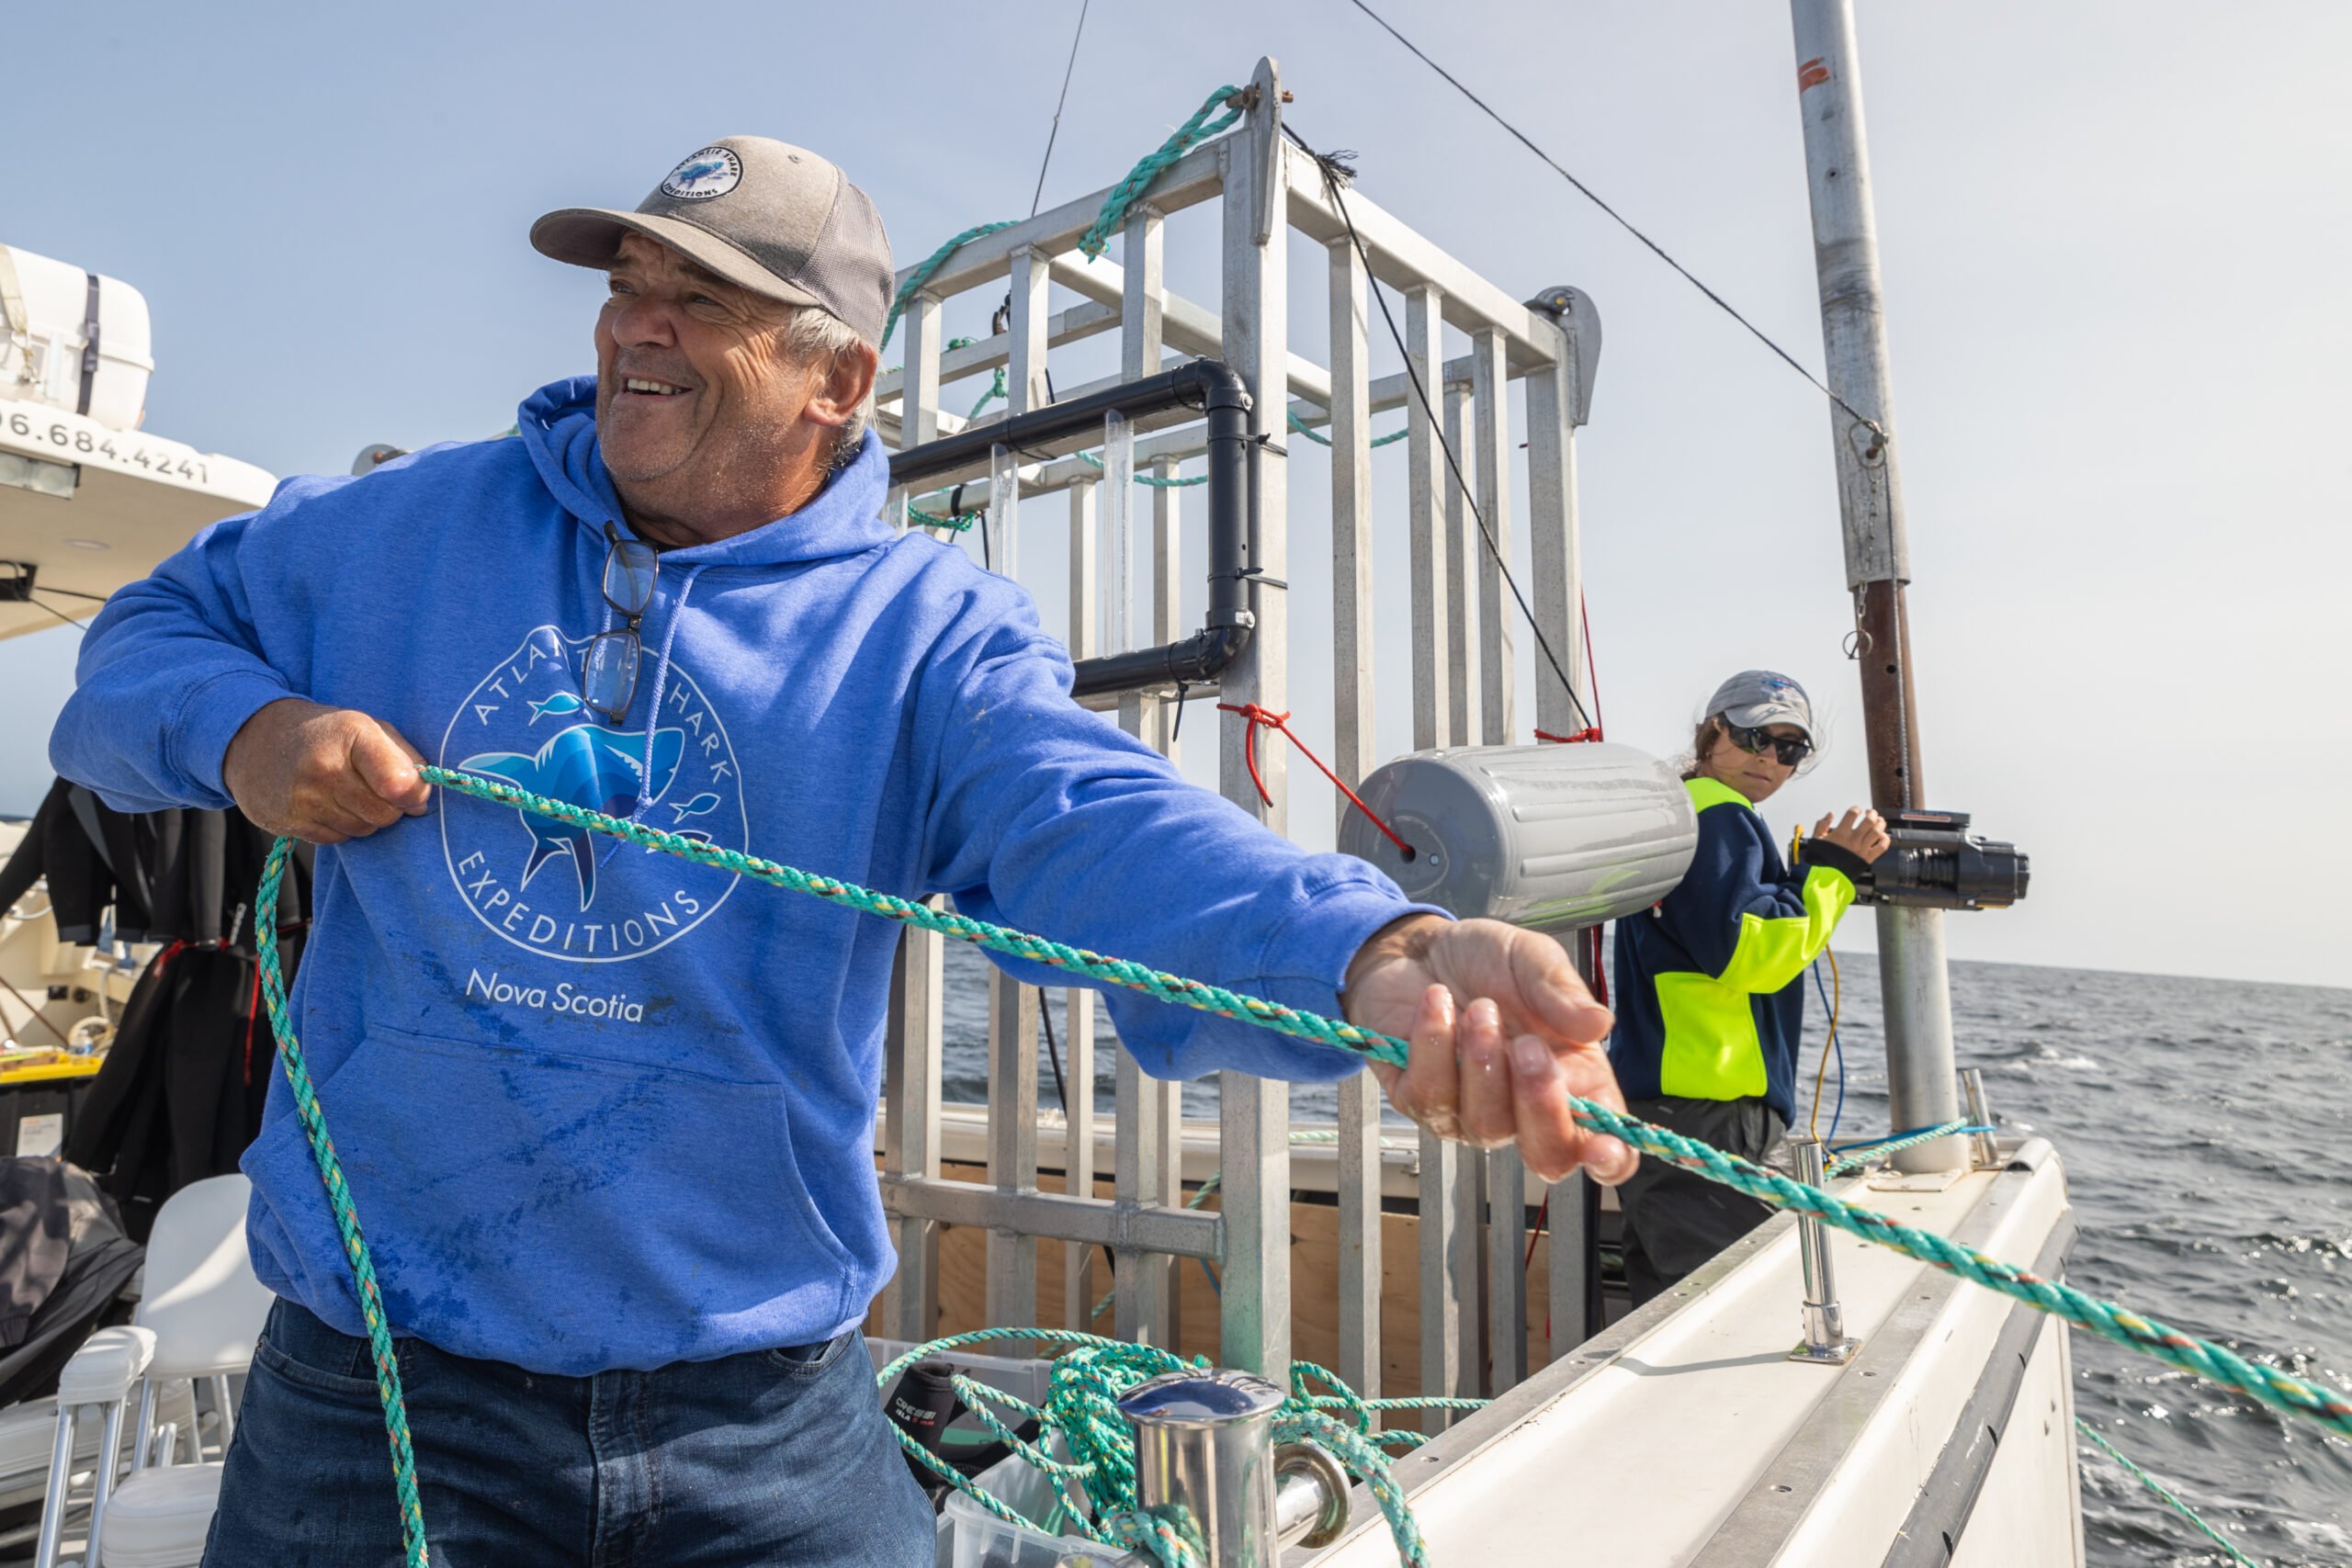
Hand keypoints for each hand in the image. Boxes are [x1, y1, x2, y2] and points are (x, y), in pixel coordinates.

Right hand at [222, 698, 431, 843]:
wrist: (253, 736)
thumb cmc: (324, 733)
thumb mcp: (368, 727)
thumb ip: (405, 758)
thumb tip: (421, 799)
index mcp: (351, 735)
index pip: (398, 783)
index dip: (414, 793)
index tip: (411, 791)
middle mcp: (323, 768)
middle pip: (385, 814)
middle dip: (390, 806)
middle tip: (376, 789)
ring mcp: (301, 798)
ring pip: (363, 829)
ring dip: (366, 817)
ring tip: (348, 792)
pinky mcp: (287, 822)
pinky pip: (337, 839)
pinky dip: (341, 827)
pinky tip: (327, 803)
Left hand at [1341, 914, 1637, 1184]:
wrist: (1420, 947)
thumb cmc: (1487, 962)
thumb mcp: (1532, 960)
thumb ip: (1563, 993)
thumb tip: (1598, 1025)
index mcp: (1575, 1080)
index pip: (1602, 1144)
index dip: (1610, 1158)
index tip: (1602, 1147)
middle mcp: (1524, 1109)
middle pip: (1547, 1155)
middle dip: (1541, 1105)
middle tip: (1528, 1046)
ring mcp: (1469, 1113)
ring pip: (1485, 1125)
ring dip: (1483, 1062)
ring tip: (1479, 1008)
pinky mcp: (1419, 1100)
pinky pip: (1429, 1096)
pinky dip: (1435, 1043)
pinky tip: (1437, 1004)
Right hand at [1813, 807, 1891, 864]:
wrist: (1826, 878)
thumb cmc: (1820, 860)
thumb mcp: (1816, 840)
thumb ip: (1822, 825)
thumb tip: (1830, 815)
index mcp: (1840, 833)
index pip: (1852, 814)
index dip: (1856, 809)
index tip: (1857, 810)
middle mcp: (1853, 839)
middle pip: (1869, 820)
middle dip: (1872, 814)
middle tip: (1871, 813)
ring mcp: (1861, 849)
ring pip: (1877, 831)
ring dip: (1880, 824)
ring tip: (1880, 822)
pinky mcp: (1867, 858)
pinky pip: (1882, 847)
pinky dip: (1885, 839)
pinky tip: (1883, 836)